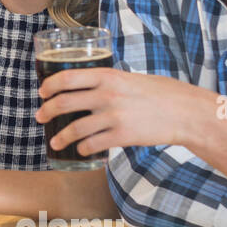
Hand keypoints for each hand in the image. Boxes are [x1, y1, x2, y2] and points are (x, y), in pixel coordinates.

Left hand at [35, 67, 212, 157]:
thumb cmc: (161, 93)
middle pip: (64, 103)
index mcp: (107, 76)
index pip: (67, 77)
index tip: (42, 92)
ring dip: (60, 137)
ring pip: (75, 128)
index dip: (49, 85)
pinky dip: (82, 149)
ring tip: (55, 142)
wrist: (186, 112)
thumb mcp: (131, 78)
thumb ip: (108, 82)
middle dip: (47, 111)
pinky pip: (93, 144)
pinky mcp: (122, 136)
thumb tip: (86, 88)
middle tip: (40, 117)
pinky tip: (80, 150)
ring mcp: (114, 116)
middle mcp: (107, 95)